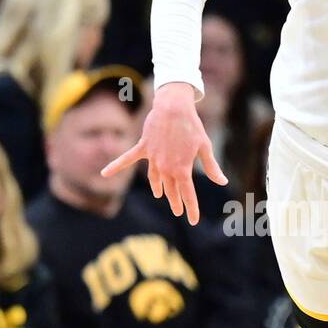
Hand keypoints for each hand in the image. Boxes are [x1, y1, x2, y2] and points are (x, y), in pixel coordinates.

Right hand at [101, 82, 226, 223]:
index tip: (192, 220)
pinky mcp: (143, 148)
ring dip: (159, 188)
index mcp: (182, 169)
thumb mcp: (205, 147)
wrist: (174, 107)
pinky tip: (104, 173)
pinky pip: (127, 159)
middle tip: (178, 211)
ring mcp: (152, 159)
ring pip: (155, 179)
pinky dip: (115, 166)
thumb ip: (212, 167)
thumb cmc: (192, 126)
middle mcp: (166, 168)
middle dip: (176, 201)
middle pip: (170, 190)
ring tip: (160, 195)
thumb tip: (223, 181)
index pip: (187, 194)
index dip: (191, 209)